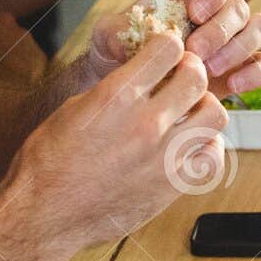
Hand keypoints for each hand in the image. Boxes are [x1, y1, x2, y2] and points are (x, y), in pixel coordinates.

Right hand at [11, 34, 229, 247]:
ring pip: (215, 114)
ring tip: (189, 113)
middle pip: (197, 78)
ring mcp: (165, 156)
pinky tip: (192, 145)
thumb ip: (116, 90)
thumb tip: (143, 77)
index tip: (166, 51)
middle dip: (191, 70)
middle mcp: (146, 123)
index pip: (167, 49)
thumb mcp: (74, 109)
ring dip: (204, 107)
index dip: (168, 45)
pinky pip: (214, 156)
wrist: (45, 215)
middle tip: (182, 78)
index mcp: (116, 96)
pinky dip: (208, 146)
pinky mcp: (174, 186)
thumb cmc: (49, 161)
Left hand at [86, 0, 260, 99]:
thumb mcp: (107, 34)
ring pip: (260, 28)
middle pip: (240, 5)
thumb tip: (140, 37)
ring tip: (207, 71)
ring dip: (238, 50)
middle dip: (219, 31)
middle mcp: (218, 8)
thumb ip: (120, 30)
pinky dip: (257, 72)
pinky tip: (233, 86)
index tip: (195, 14)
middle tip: (195, 54)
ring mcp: (235, 36)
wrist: (132, 85)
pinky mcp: (244, 65)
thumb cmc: (120, 51)